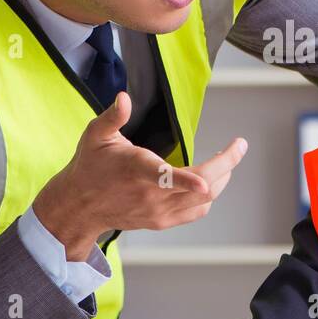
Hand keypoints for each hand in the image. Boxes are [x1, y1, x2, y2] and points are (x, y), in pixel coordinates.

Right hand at [34, 91, 247, 257]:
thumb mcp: (95, 135)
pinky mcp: (162, 221)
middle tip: (238, 146)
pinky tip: (210, 180)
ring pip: (204, 201)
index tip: (205, 181)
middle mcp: (150, 195)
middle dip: (226, 165)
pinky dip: (210, 196)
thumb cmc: (91, 166)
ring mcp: (158, 212)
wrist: (80, 206)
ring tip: (226, 160)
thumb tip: (124, 97)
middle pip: (200, 187)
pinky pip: (197, 212)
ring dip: (222, 179)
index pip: (163, 177)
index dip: (186, 180)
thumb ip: (113, 116)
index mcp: (135, 170)